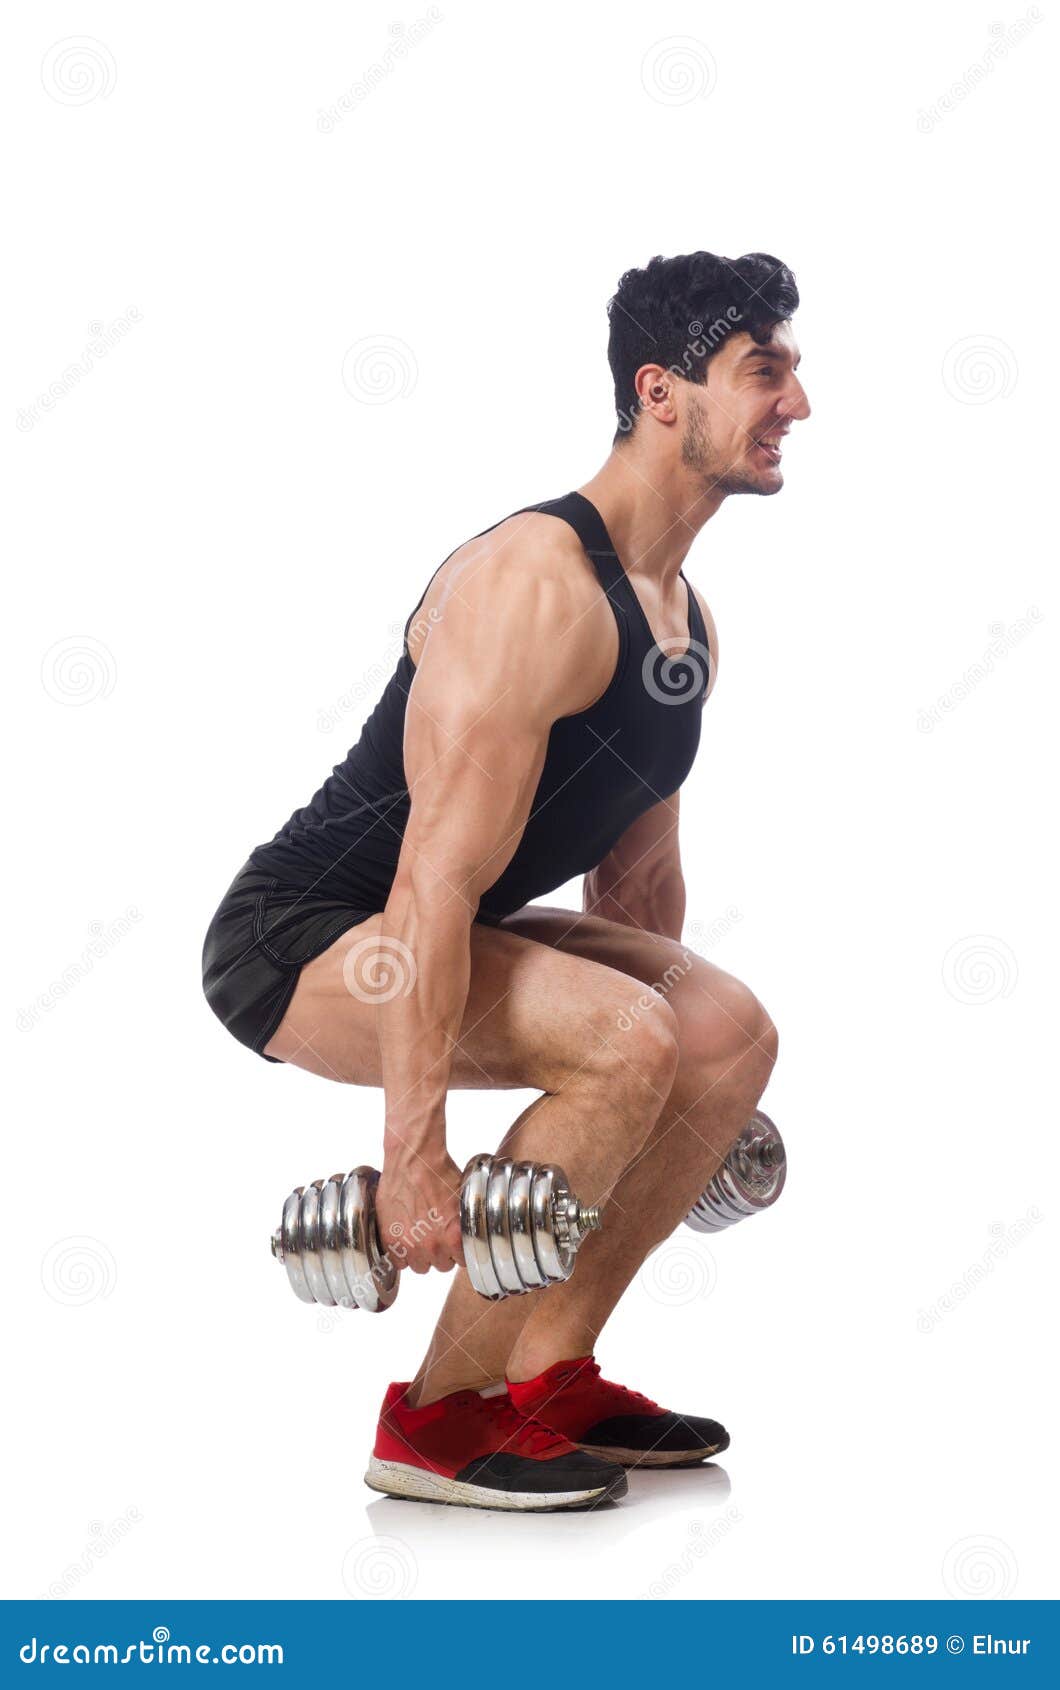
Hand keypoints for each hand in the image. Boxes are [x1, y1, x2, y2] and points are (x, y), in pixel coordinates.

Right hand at [375, 1152, 463, 1275]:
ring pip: (420, 1266)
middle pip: (442, 1265)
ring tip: (421, 1237)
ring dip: (422, 1255)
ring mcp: (409, 1244)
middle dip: (442, 1253)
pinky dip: (402, 1254)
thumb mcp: (464, 1200)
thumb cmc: (439, 1174)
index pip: (462, 1261)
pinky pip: (399, 1263)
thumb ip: (466, 1225)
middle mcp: (432, 1245)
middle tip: (438, 1236)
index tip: (456, 1242)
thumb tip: (470, 1236)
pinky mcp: (390, 1239)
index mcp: (453, 1237)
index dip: (459, 1250)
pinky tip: (406, 1239)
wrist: (413, 1160)